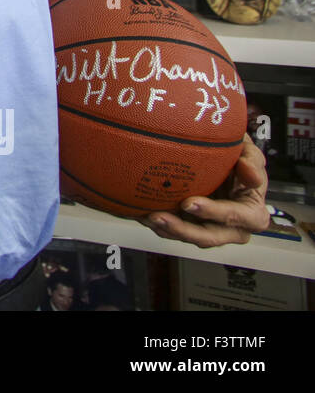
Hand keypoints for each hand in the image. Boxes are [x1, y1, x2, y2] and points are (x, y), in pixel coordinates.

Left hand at [141, 137, 269, 247]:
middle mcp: (233, 229)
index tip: (189, 203)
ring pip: (187, 237)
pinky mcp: (192, 227)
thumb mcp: (251, 155)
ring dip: (165, 229)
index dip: (211, 212)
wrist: (226, 168)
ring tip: (145, 217)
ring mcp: (210, 231)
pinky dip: (157, 224)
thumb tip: (251, 174)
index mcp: (252, 214)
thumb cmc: (241, 162)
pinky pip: (173, 231)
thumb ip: (253, 161)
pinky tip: (140, 214)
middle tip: (158, 216)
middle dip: (181, 229)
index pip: (233, 216)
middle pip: (207, 236)